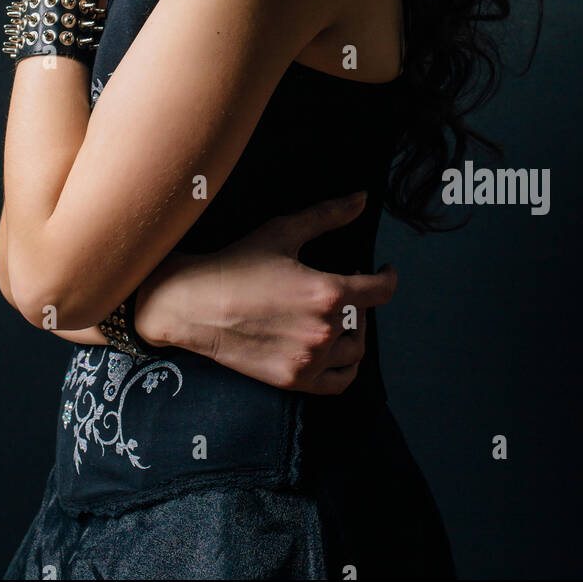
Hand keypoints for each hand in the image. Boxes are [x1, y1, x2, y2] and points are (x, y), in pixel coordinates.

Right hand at [135, 193, 397, 394]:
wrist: (193, 305)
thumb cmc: (236, 265)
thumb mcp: (283, 232)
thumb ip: (327, 215)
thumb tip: (361, 198)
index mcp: (327, 293)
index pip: (381, 290)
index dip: (388, 276)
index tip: (384, 270)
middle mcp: (324, 331)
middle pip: (365, 318)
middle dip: (361, 300)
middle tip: (344, 288)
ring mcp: (310, 360)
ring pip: (355, 351)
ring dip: (355, 332)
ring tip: (339, 318)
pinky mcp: (294, 379)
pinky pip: (339, 383)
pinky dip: (346, 367)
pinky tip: (336, 350)